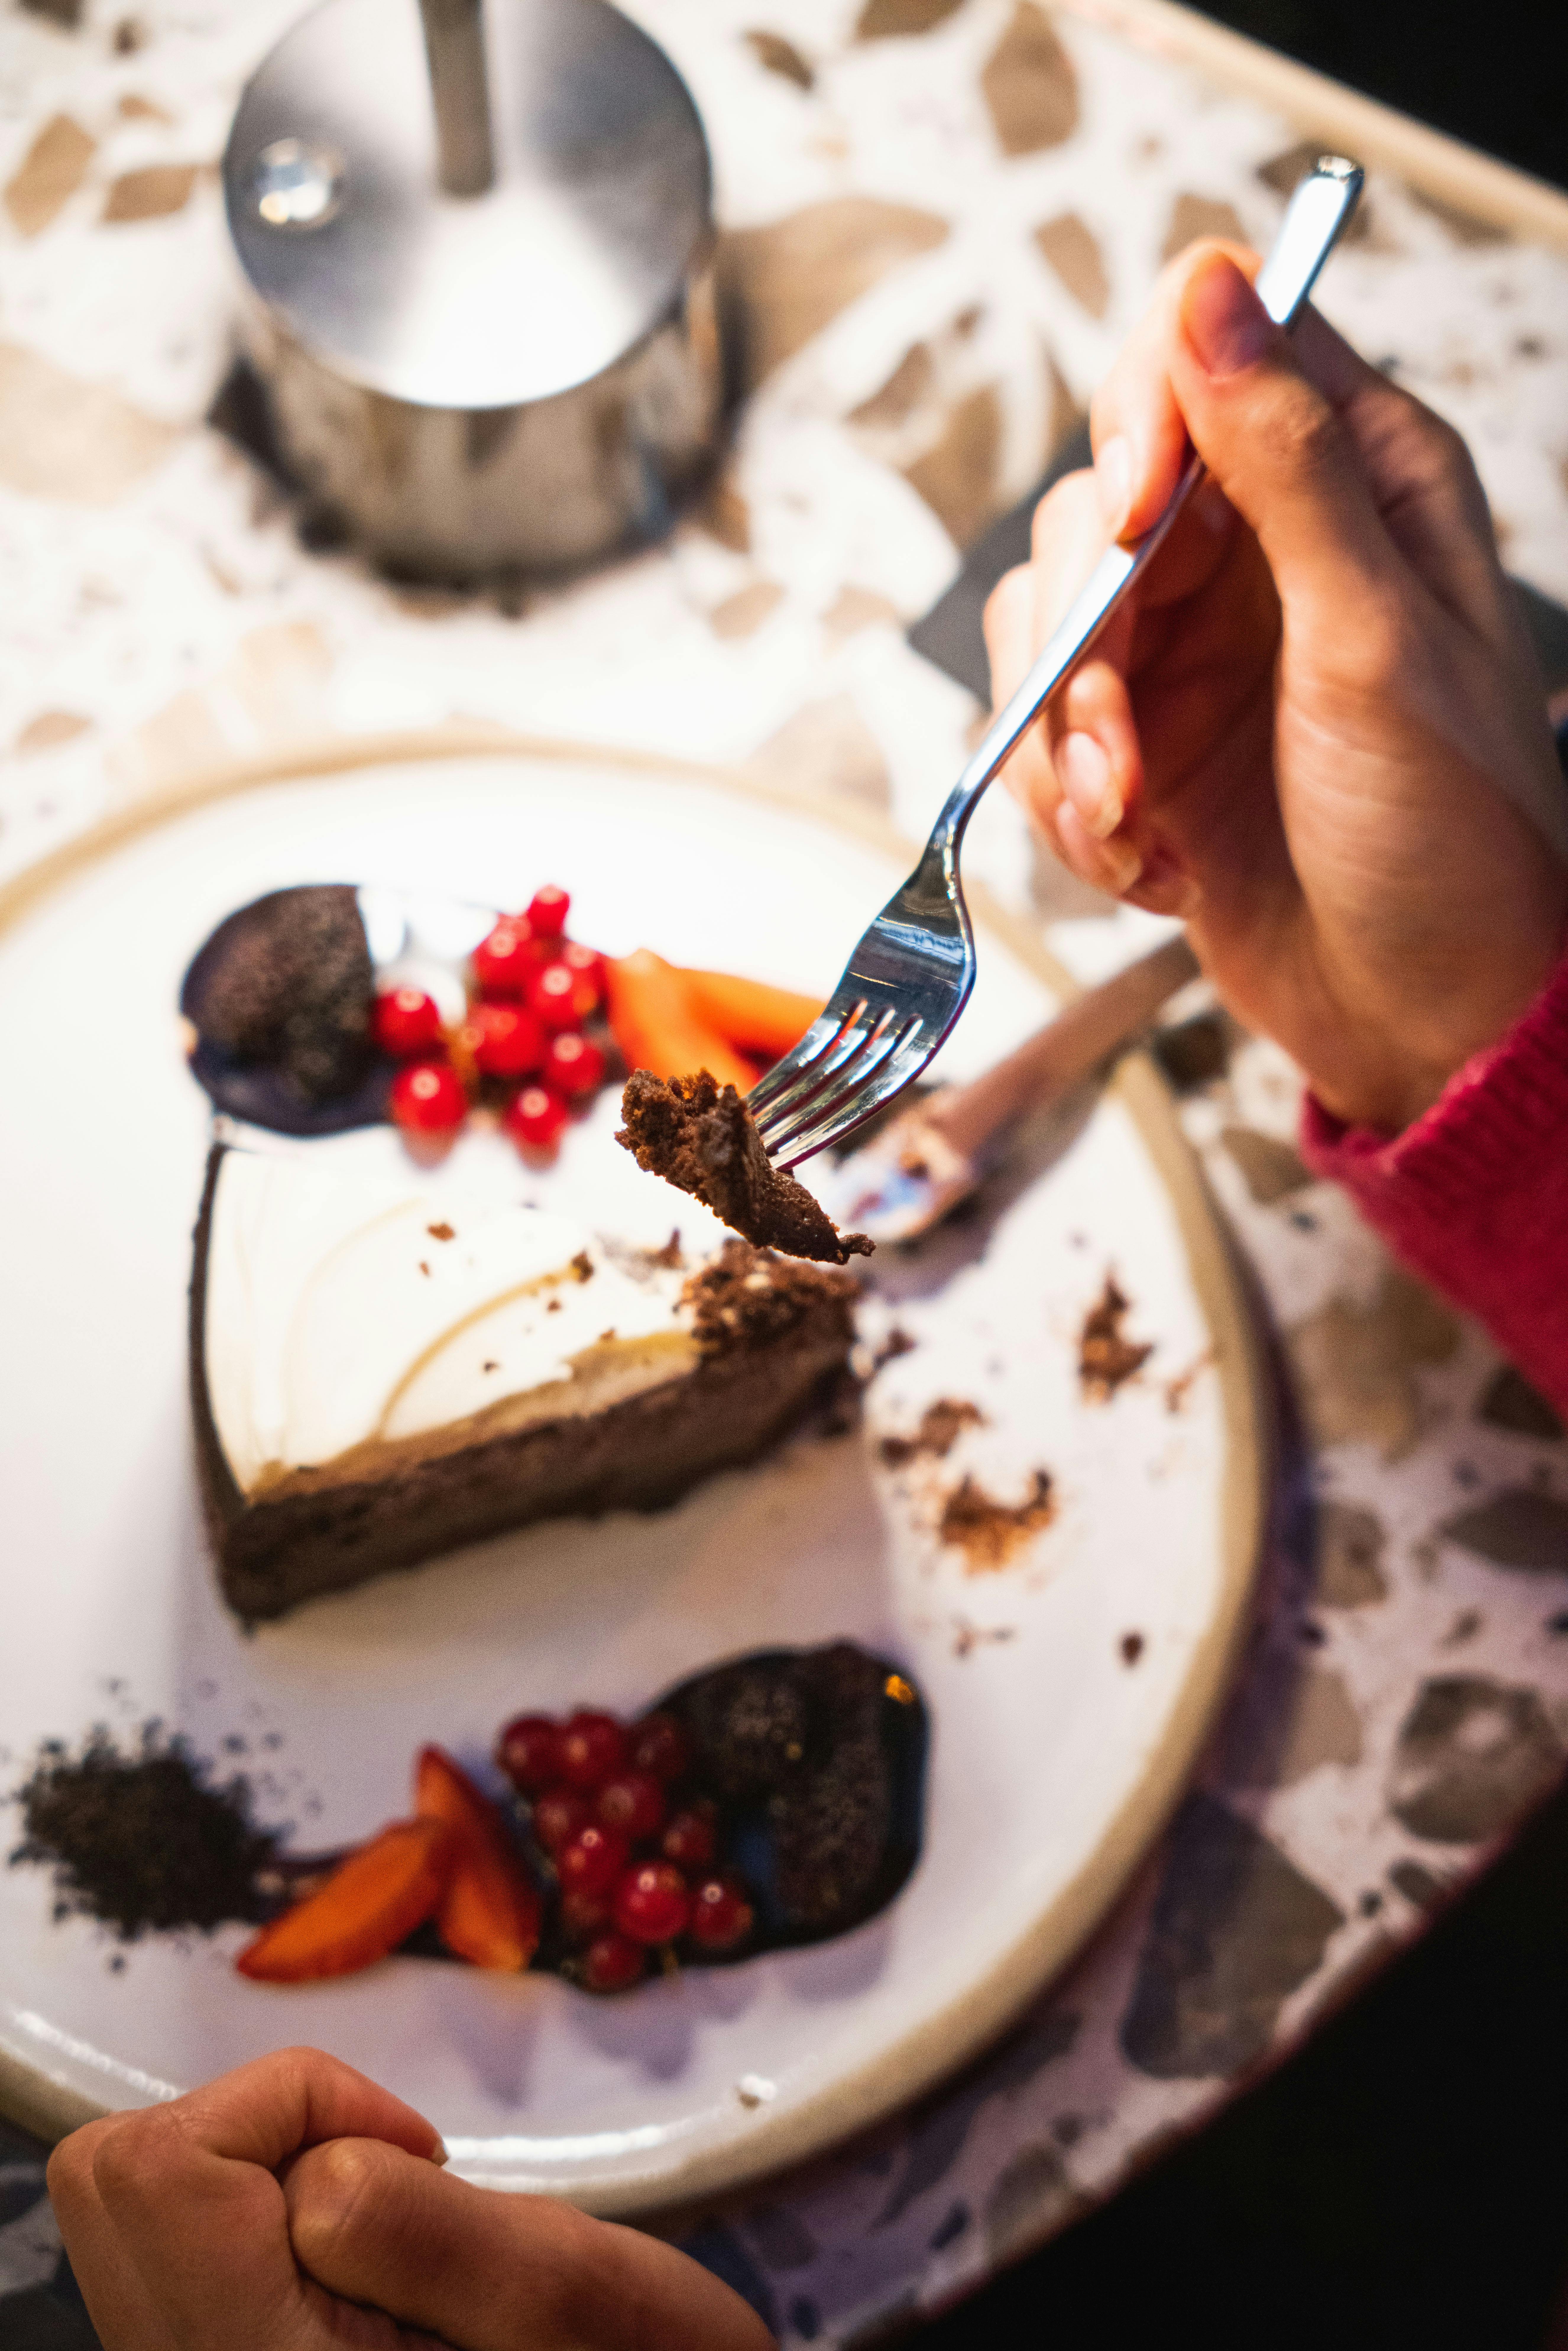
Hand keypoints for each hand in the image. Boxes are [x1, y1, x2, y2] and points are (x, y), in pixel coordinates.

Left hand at [49, 2046, 772, 2349]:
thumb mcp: (560, 2290)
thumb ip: (419, 2225)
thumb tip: (309, 2159)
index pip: (164, 2168)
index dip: (296, 2104)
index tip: (416, 2154)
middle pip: (121, 2173)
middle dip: (265, 2124)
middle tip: (390, 2177)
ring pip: (141, 2193)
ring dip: (263, 2158)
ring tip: (382, 2218)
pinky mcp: (211, 2350)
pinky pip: (175, 2230)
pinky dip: (262, 2196)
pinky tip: (358, 2249)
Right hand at [984, 239, 1567, 1131]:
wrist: (1421, 1014)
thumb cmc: (1448, 835)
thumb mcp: (1373, 636)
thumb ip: (1287, 462)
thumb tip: (1212, 287)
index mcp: (1352, 478)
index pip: (1197, 349)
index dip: (1141, 420)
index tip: (1134, 522)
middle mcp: (1259, 547)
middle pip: (1091, 506)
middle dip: (1085, 637)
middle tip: (1127, 746)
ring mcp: (1190, 650)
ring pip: (1043, 629)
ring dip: (1066, 745)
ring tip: (1137, 829)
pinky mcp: (1139, 745)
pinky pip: (1039, 738)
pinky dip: (1072, 813)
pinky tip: (1148, 867)